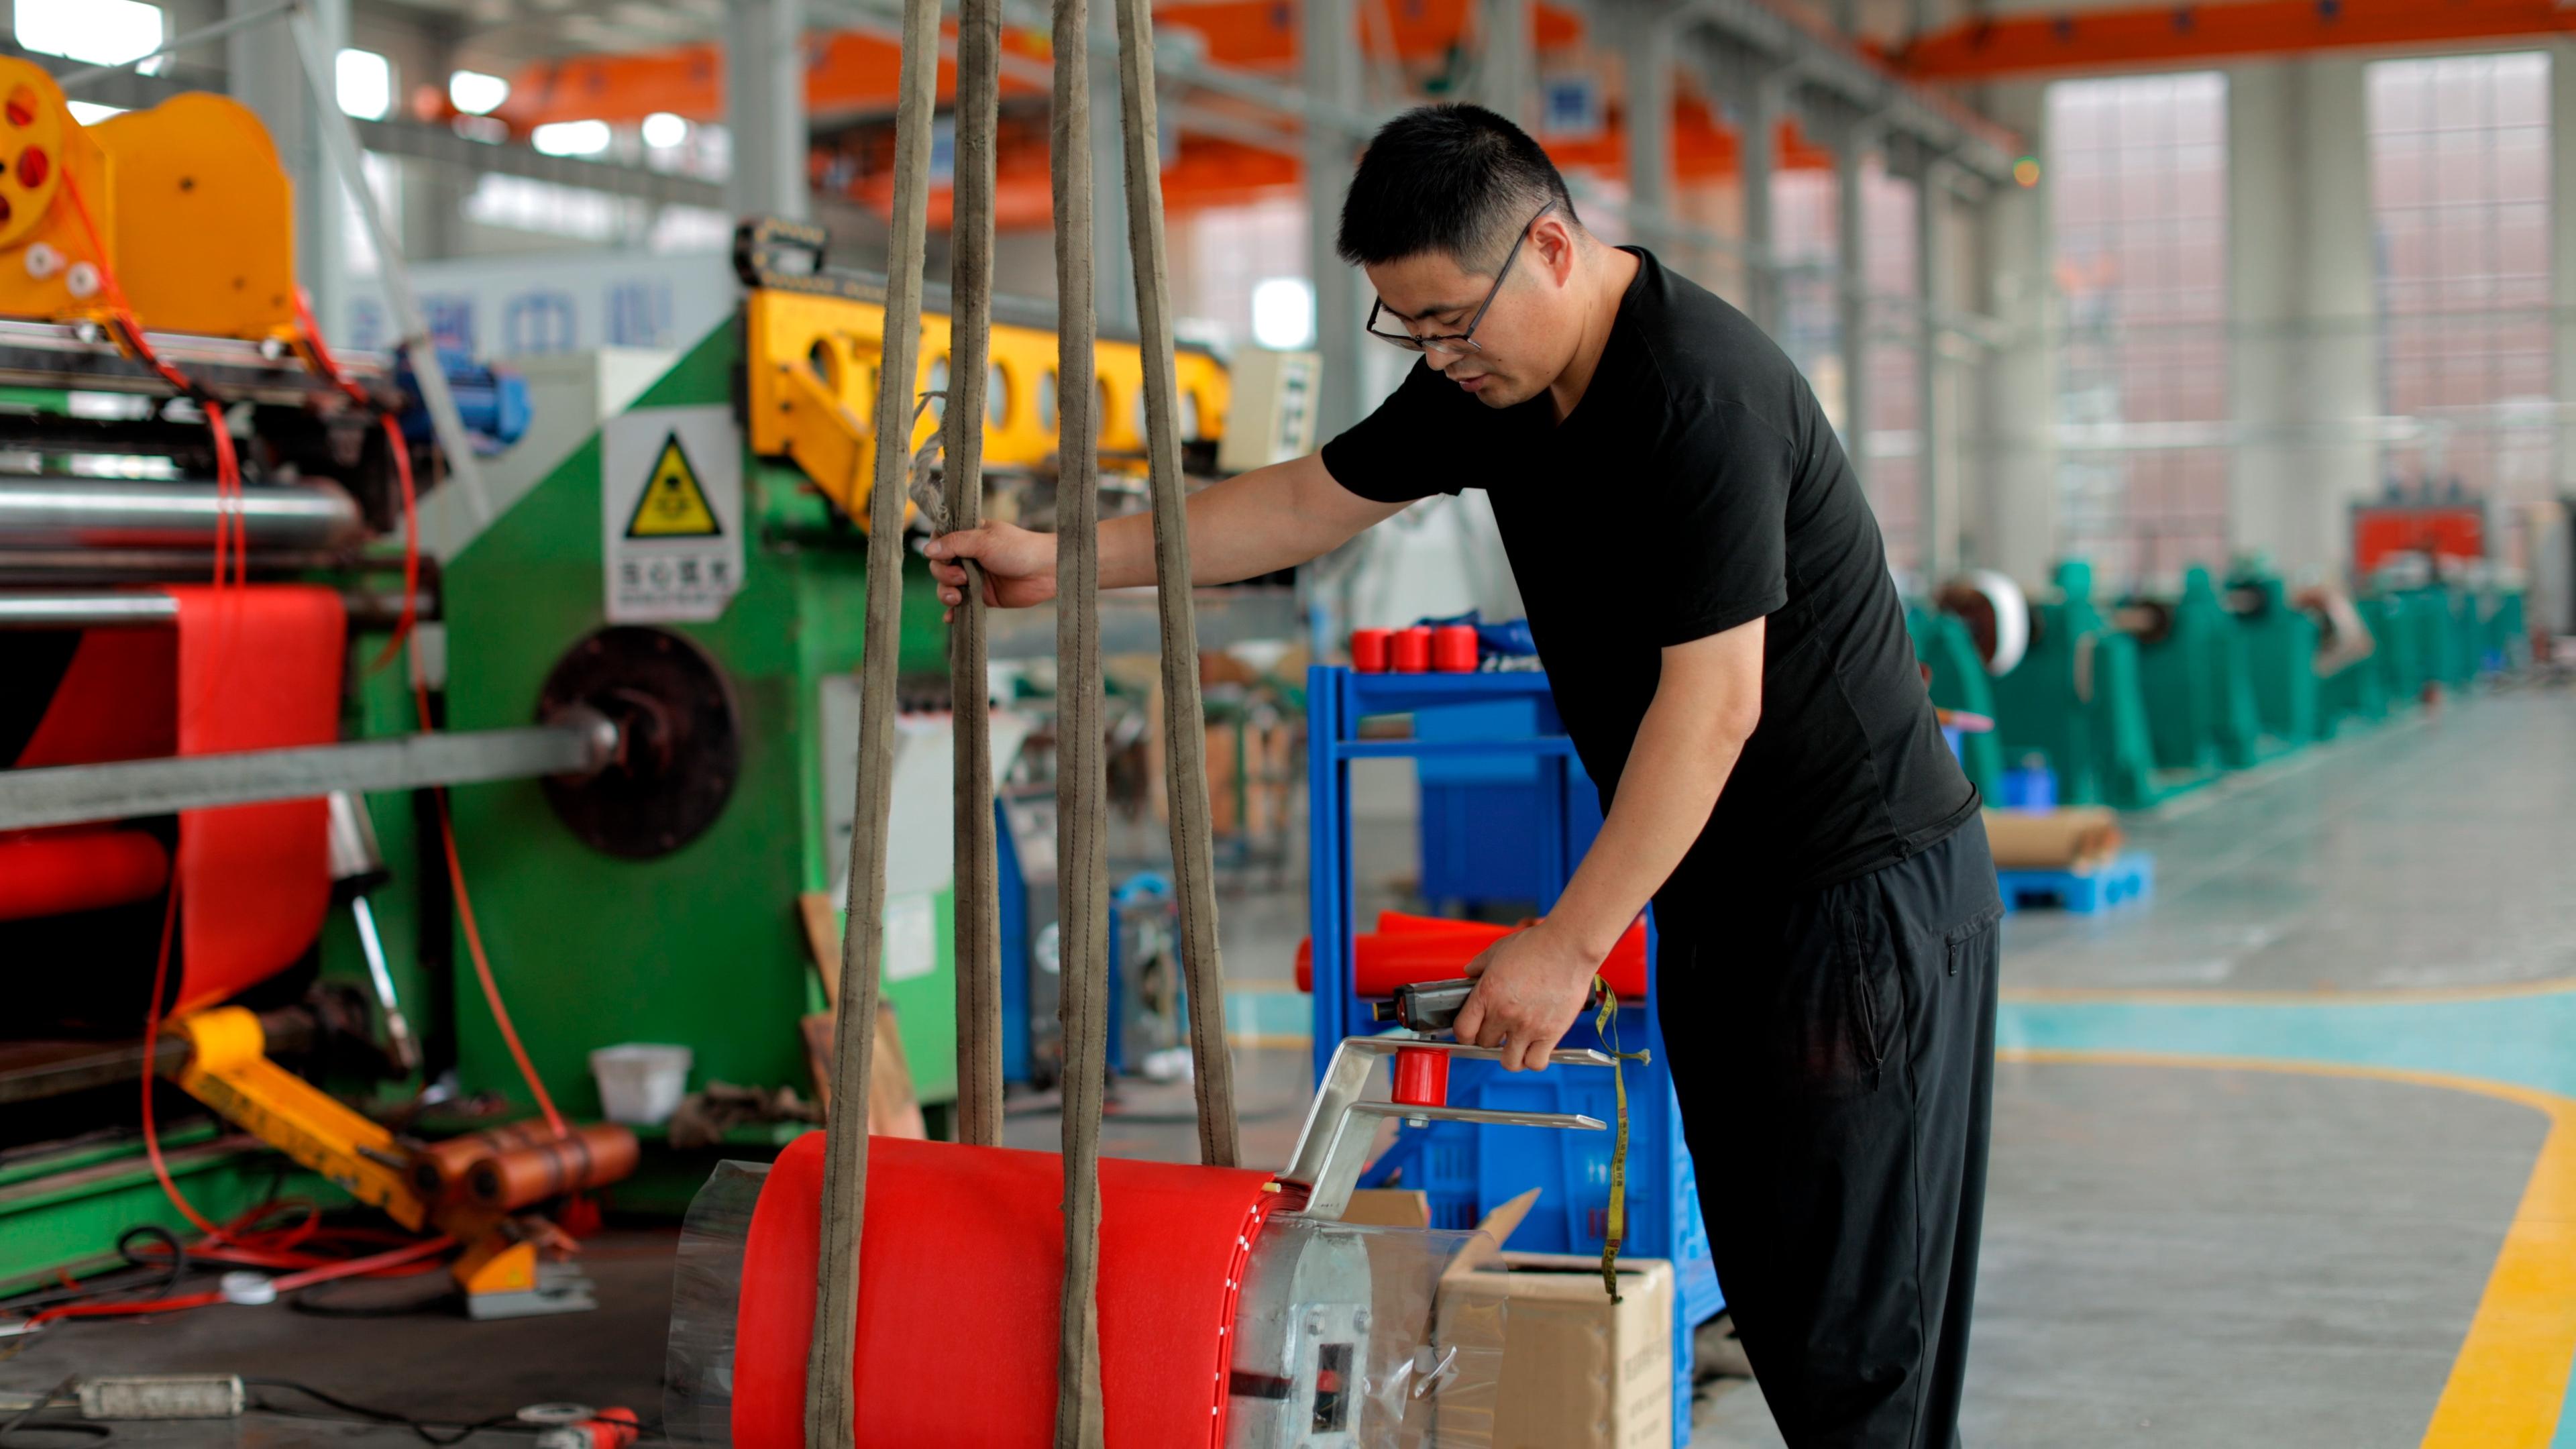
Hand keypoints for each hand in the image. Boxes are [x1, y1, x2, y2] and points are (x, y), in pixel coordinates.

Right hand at [925, 521, 1057, 620]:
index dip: (936, 551)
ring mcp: (974, 577)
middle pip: (939, 567)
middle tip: (961, 577)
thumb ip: (955, 544)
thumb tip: (926, 550)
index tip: (944, 557)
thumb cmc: (1019, 548)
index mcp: (968, 537)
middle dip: (943, 574)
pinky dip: (953, 612)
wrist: (1045, 571)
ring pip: (947, 587)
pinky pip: (961, 606)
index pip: (939, 542)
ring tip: (957, 597)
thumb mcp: (984, 541)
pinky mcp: (982, 596)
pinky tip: (950, 618)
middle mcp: (968, 557)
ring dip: (946, 593)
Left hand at [1449, 921, 1601, 1072]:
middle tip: (1499, 1028)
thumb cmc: (1537, 945)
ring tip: (1516, 1043)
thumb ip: (1479, 965)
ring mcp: (1528, 1026)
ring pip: (1509, 1061)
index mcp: (1487, 993)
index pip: (1463, 1030)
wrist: (1569, 946)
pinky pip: (1536, 1063)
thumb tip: (1469, 973)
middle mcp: (1504, 1013)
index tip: (1471, 1030)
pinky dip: (1534, 1059)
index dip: (1465, 1033)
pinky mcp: (1551, 1033)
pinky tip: (1535, 1047)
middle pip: (1485, 1044)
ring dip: (1510, 1054)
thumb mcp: (1498, 950)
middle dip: (1489, 1037)